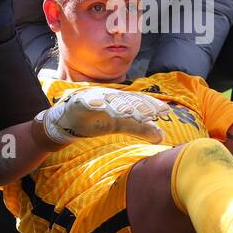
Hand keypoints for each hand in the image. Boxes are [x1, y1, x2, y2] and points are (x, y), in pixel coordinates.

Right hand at [38, 87, 170, 145]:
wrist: (68, 122)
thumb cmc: (96, 121)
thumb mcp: (120, 126)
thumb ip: (139, 129)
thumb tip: (162, 136)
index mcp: (119, 100)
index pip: (138, 101)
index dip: (151, 105)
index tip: (165, 111)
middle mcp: (108, 96)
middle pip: (126, 100)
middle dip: (140, 106)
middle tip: (154, 113)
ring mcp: (93, 98)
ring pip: (108, 101)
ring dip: (120, 105)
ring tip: (132, 113)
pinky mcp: (78, 103)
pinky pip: (87, 103)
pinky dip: (93, 103)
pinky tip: (100, 105)